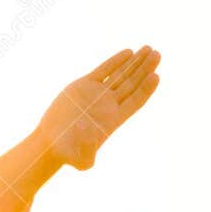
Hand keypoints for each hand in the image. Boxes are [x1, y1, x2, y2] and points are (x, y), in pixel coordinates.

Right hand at [37, 47, 160, 171]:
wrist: (52, 142)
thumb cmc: (67, 153)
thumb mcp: (80, 159)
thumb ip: (87, 158)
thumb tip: (90, 163)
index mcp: (113, 120)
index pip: (134, 102)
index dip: (146, 89)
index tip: (157, 76)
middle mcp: (109, 105)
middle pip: (132, 84)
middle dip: (145, 69)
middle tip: (158, 54)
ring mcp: (98, 94)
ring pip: (121, 75)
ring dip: (135, 62)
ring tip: (149, 49)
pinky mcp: (85, 85)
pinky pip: (104, 70)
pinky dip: (116, 61)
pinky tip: (129, 52)